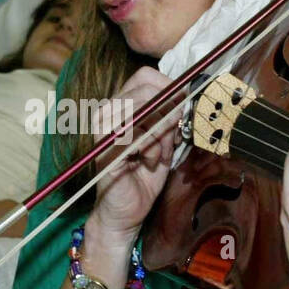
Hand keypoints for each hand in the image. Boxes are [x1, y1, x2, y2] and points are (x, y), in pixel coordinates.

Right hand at [90, 67, 181, 241]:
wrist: (126, 211)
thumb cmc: (144, 176)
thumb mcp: (164, 140)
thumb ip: (170, 116)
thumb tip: (185, 95)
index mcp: (119, 105)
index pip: (145, 76)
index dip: (169, 87)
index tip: (182, 107)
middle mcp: (106, 111)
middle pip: (146, 89)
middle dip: (169, 112)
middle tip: (175, 134)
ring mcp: (102, 126)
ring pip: (146, 110)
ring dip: (161, 134)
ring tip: (158, 156)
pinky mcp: (104, 144)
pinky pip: (138, 132)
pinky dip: (151, 148)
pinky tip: (148, 163)